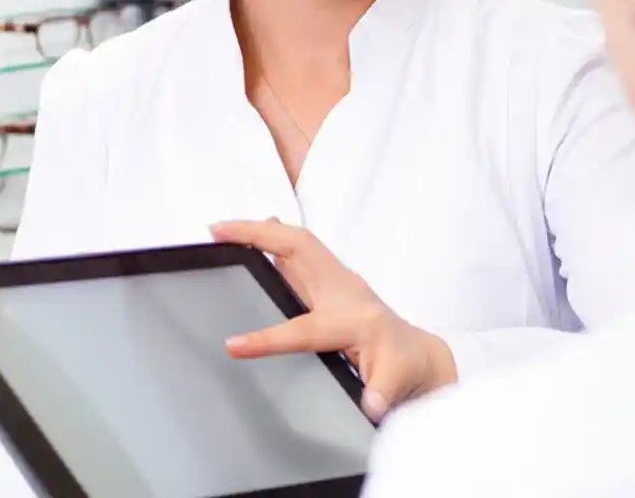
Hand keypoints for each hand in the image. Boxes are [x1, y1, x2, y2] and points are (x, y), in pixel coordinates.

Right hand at [210, 219, 457, 421]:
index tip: (232, 345)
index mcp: (353, 320)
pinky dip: (274, 241)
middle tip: (219, 230)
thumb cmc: (402, 366)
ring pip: (298, 244)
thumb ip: (383, 393)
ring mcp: (337, 280)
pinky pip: (299, 253)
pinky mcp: (329, 281)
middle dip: (259, 235)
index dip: (267, 339)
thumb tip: (374, 406)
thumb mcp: (395, 383)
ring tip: (224, 227)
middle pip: (301, 249)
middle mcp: (344, 290)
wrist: (416, 353)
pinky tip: (255, 236)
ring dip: (262, 232)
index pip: (302, 329)